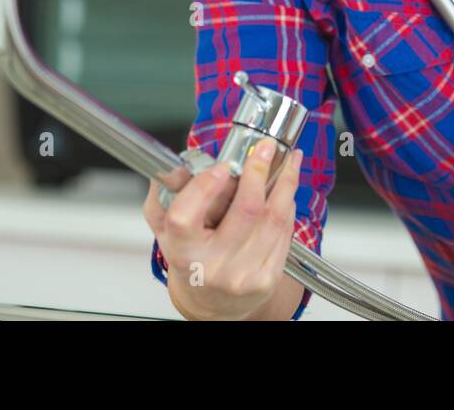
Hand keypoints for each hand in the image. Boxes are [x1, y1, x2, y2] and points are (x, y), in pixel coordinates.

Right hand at [143, 140, 302, 319]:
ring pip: (273, 218)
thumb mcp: (166, 232)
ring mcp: (244, 274)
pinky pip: (284, 232)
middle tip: (265, 148)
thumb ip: (164, 198)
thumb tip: (174, 169)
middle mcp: (214, 266)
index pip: (186, 217)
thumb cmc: (191, 262)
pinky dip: (288, 206)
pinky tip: (287, 189)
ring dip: (286, 182)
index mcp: (184, 252)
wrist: (212, 304)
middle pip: (245, 211)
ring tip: (289, 161)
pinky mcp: (268, 278)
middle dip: (259, 171)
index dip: (205, 187)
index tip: (222, 165)